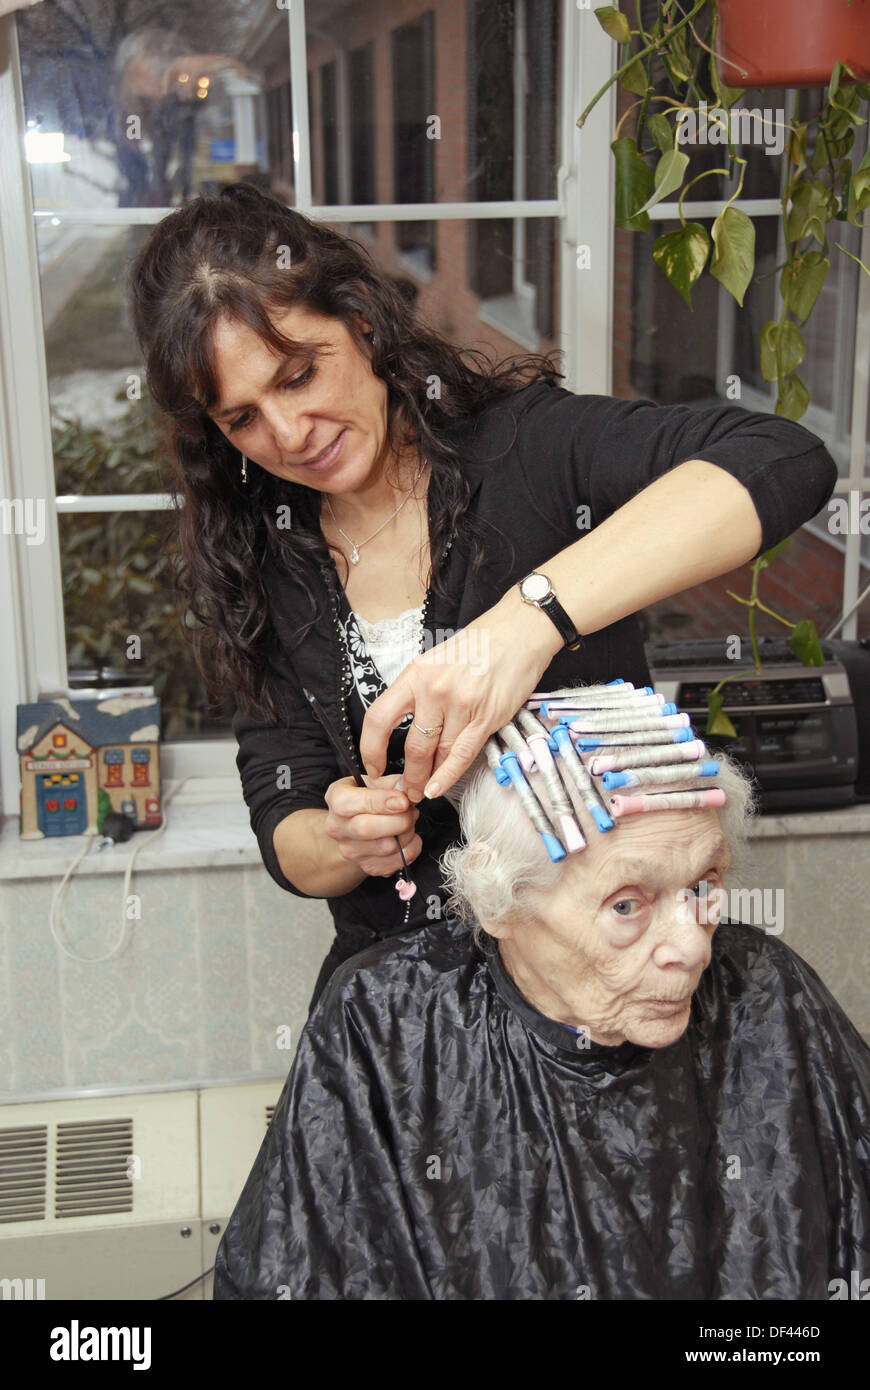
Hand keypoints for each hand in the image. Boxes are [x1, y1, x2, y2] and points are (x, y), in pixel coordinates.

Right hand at [323, 773, 421, 877]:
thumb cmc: (366, 799)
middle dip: (399, 819)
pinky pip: (399, 861)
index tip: (403, 801)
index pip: (351, 803)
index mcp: (336, 800)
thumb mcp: (374, 782)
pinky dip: (412, 848)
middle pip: (367, 829)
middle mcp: (338, 828)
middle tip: (411, 811)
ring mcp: (351, 851)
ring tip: (409, 821)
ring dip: (408, 832)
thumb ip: (391, 783)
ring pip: (387, 846)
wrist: (356, 828)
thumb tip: (407, 788)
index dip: (381, 801)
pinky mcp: (368, 866)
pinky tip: (408, 837)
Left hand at [360, 595, 559, 802]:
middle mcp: (434, 689)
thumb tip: (408, 728)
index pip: (379, 718)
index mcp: (416, 673)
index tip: (373, 766)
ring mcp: (461, 704)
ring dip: (427, 778)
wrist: (518, 633)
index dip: (371, 749)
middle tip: (403, 790)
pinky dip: (447, 776)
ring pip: (438, 753)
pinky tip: (436, 789)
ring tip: (421, 791)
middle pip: (412, 745)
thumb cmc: (479, 645)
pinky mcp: (486, 717)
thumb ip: (419, 692)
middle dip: (406, 775)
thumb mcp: (436, 660)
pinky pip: (462, 755)